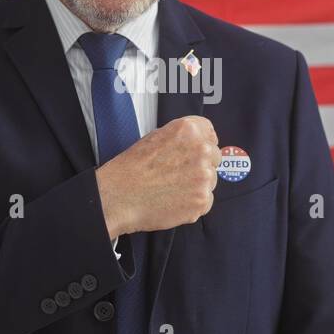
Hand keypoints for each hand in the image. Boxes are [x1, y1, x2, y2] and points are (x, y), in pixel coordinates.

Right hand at [94, 115, 221, 238]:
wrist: (119, 197)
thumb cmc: (131, 168)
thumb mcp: (155, 137)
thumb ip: (181, 138)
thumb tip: (195, 144)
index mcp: (189, 130)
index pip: (210, 133)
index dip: (200, 144)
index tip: (193, 153)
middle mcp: (201, 150)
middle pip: (214, 157)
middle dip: (201, 165)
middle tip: (177, 174)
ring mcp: (205, 176)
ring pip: (211, 180)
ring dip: (197, 185)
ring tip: (171, 188)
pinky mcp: (203, 200)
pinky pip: (206, 200)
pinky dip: (193, 203)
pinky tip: (173, 200)